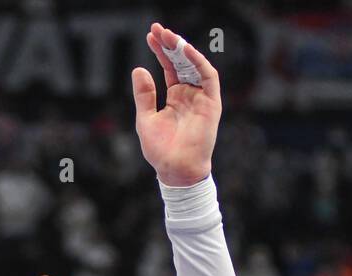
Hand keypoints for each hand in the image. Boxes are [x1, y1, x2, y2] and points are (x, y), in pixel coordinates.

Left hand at [132, 23, 220, 186]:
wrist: (175, 169)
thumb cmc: (161, 150)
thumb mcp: (146, 118)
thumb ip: (144, 94)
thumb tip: (139, 69)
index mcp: (176, 97)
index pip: (169, 67)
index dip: (161, 51)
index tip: (150, 36)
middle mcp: (190, 94)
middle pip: (182, 62)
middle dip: (171, 45)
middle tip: (158, 29)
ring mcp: (202, 98)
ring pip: (195, 66)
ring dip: (183, 49)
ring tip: (169, 36)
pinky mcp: (212, 104)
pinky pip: (208, 77)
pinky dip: (198, 62)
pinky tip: (184, 50)